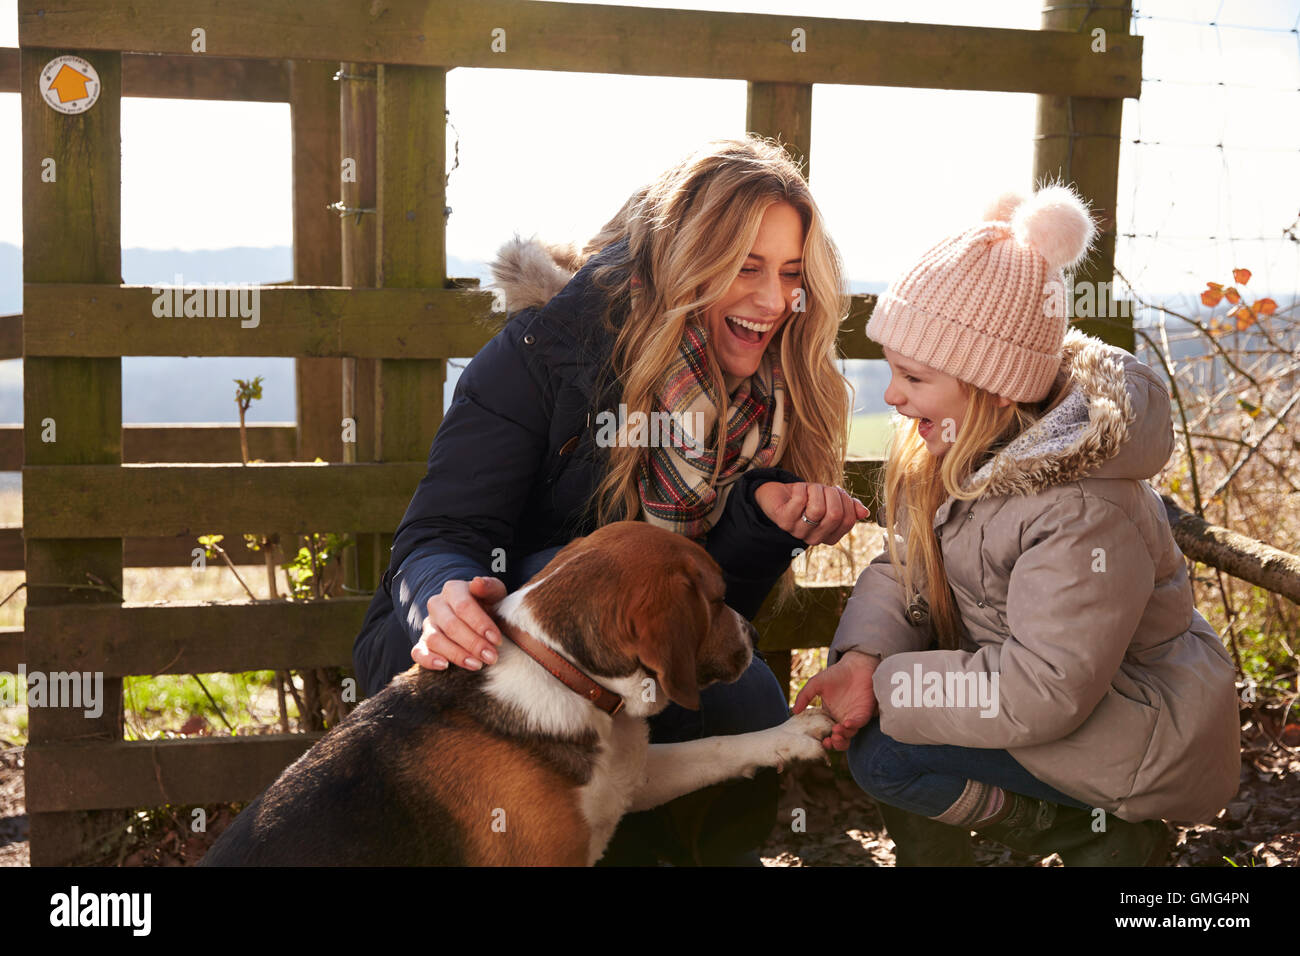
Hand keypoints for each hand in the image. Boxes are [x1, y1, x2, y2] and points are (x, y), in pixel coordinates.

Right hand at [410, 576, 507, 670]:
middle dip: (473, 643)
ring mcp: (428, 624)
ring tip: (477, 665)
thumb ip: (489, 587)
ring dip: (456, 654)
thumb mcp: (494, 593)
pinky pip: (418, 652)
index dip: (480, 624)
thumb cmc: (487, 604)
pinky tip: (444, 666)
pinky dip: (428, 660)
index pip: (464, 606)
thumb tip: (478, 583)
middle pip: (451, 625)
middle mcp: (437, 605)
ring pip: (434, 639)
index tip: (496, 640)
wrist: (476, 616)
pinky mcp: (423, 643)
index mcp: (453, 590)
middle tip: (491, 657)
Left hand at [754, 481, 868, 546]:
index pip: (848, 521)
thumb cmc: (806, 497)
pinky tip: (797, 489)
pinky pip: (800, 501)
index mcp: (829, 536)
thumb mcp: (830, 499)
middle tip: (823, 488)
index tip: (837, 493)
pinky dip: (801, 489)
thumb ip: (848, 506)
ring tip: (809, 489)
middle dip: (832, 494)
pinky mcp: (783, 521)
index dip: (847, 501)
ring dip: (815, 491)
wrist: (777, 495)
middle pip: (835, 515)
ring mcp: (798, 531)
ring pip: (817, 509)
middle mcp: (814, 538)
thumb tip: (864, 512)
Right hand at [792, 651, 879, 750]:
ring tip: (836, 732)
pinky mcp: (864, 713)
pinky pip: (859, 724)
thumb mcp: (815, 684)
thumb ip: (804, 697)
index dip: (824, 741)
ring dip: (843, 737)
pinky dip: (853, 726)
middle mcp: (841, 719)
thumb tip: (793, 711)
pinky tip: (846, 723)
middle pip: (840, 740)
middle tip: (829, 741)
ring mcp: (853, 718)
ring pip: (850, 735)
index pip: (826, 734)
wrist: (855, 665)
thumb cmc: (836, 674)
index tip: (820, 741)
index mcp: (829, 716)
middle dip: (835, 744)